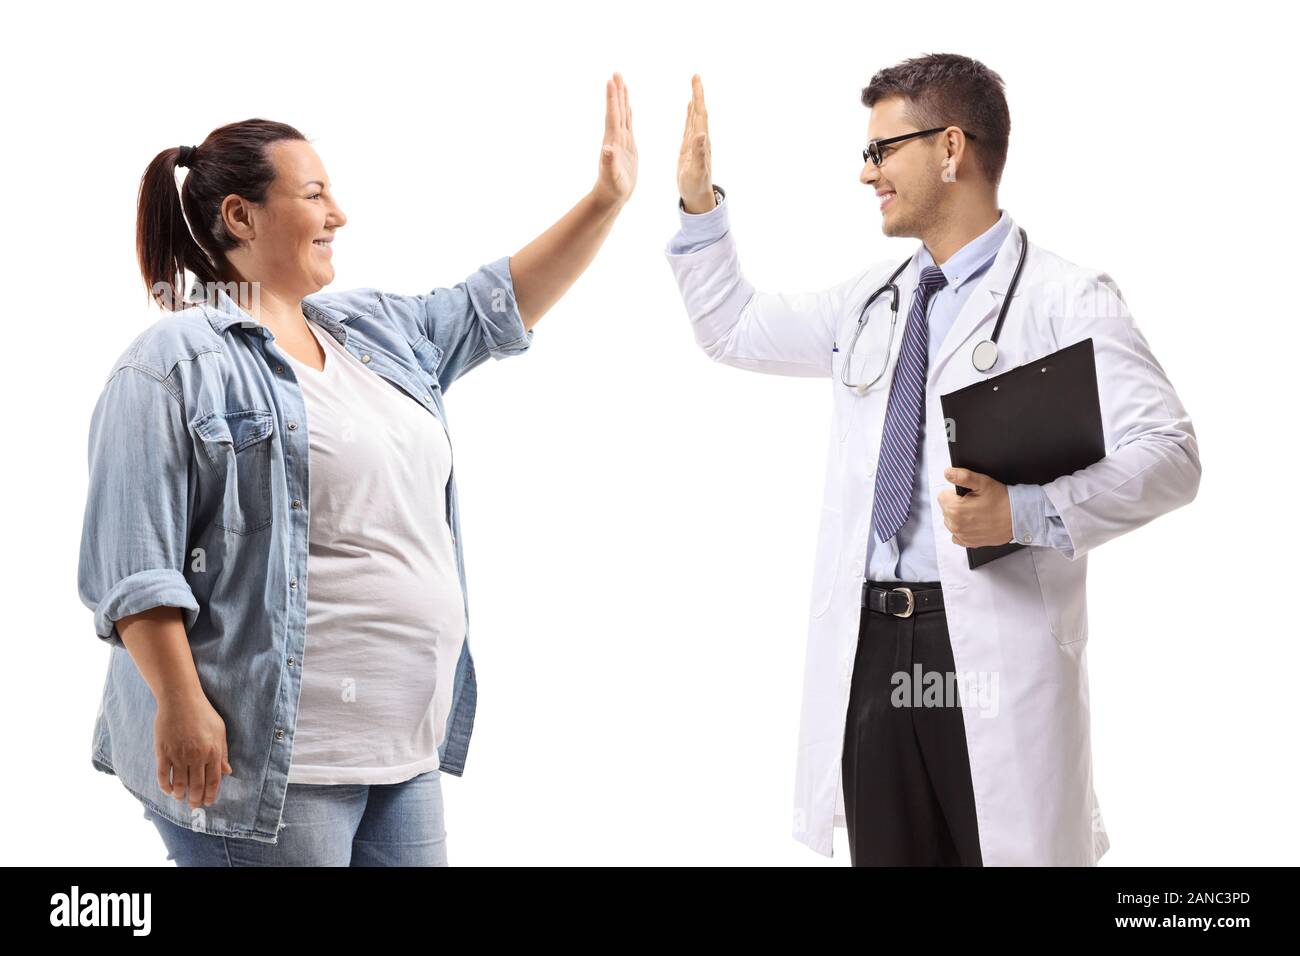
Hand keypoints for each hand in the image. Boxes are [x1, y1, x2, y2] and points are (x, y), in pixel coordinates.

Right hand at [155, 691, 232, 810]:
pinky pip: (163, 776)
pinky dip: (165, 786)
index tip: (208, 802)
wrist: (181, 700)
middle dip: (196, 799)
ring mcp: (179, 755)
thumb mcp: (220, 731)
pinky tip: (168, 790)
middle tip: (194, 805)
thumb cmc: (203, 713)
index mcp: (213, 752)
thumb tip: (227, 772)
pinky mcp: (163, 752)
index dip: (211, 795)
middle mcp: (196, 756)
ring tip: (180, 798)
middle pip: (197, 786)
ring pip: (179, 784)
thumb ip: (222, 753)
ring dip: (180, 795)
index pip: (214, 781)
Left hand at [592, 72, 636, 210]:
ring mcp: (621, 141)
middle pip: (616, 110)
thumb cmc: (612, 188)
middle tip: (616, 73)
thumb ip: (609, 162)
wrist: (612, 196)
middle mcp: (615, 138)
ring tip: (621, 83)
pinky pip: (628, 124)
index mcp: (613, 141)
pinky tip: (628, 107)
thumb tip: (606, 149)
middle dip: (617, 92)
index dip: (612, 99)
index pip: (613, 116)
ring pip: (622, 115)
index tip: (611, 80)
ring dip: (621, 99)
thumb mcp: (611, 176)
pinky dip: (628, 113)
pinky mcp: (627, 146)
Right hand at [677, 74, 714, 212]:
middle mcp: (700, 138)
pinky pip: (690, 125)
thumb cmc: (696, 186)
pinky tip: (690, 108)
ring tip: (694, 87)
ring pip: (696, 116)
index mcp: (701, 141)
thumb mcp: (696, 170)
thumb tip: (701, 134)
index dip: (699, 96)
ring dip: (695, 101)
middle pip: (700, 111)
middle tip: (695, 77)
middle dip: (698, 94)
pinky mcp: (689, 147)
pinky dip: (690, 114)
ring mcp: (695, 142)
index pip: (700, 114)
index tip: (696, 80)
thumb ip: (699, 152)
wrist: (697, 197)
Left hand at [938, 467, 1012, 547]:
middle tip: (975, 503)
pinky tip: (974, 523)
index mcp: (955, 509)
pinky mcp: (968, 543)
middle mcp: (955, 525)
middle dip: (956, 504)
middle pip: (946, 509)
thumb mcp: (983, 482)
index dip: (955, 493)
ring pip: (950, 521)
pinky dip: (963, 529)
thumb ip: (962, 476)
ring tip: (977, 513)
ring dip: (959, 516)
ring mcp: (961, 536)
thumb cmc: (1002, 500)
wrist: (1018, 518)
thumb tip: (947, 473)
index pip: (942, 496)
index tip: (968, 495)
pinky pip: (957, 535)